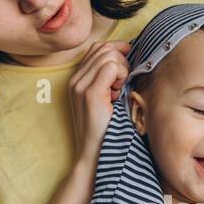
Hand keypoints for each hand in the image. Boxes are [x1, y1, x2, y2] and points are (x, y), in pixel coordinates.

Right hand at [68, 40, 131, 163]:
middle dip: (121, 60)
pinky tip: (119, 93)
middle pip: (103, 48)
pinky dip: (121, 75)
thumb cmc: (106, 130)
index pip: (97, 48)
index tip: (128, 63)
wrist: (94, 155)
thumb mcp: (107, 100)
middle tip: (124, 84)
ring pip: (108, 55)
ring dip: (122, 69)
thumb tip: (127, 58)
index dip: (116, 50)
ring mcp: (80, 86)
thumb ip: (110, 80)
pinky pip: (111, 67)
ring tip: (120, 90)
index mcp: (77, 80)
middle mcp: (75, 80)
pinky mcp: (90, 93)